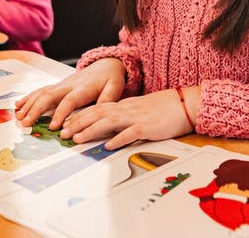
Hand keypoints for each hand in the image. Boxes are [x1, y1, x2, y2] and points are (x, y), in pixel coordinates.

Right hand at [14, 58, 125, 129]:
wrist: (106, 64)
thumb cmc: (110, 78)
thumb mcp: (115, 87)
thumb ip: (108, 99)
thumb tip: (100, 111)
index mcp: (83, 88)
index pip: (69, 101)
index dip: (61, 113)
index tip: (53, 127)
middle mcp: (69, 85)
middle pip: (49, 96)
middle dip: (36, 109)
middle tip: (26, 123)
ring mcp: (61, 84)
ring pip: (42, 92)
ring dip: (29, 104)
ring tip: (19, 117)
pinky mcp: (58, 86)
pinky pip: (41, 90)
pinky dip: (28, 97)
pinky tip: (18, 105)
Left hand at [58, 86, 199, 150]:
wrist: (185, 103)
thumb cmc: (164, 108)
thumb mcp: (140, 110)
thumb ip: (124, 117)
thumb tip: (109, 128)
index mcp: (125, 105)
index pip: (97, 108)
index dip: (80, 116)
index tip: (66, 123)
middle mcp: (127, 109)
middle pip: (98, 113)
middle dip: (78, 122)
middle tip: (63, 132)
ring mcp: (137, 117)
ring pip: (109, 121)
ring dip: (91, 130)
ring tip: (77, 138)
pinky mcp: (148, 127)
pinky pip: (131, 133)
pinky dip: (118, 139)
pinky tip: (108, 145)